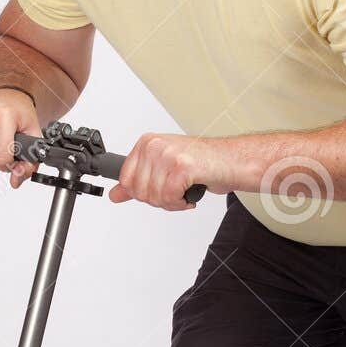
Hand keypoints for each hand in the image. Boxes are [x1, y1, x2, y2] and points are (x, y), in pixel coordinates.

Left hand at [108, 133, 230, 208]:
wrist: (230, 161)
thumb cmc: (200, 163)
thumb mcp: (162, 169)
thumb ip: (137, 181)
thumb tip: (115, 195)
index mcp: (147, 143)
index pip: (126, 179)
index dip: (143, 193)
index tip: (159, 190)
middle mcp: (155, 145)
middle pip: (139, 191)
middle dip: (158, 200)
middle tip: (175, 192)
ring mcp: (168, 154)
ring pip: (154, 196)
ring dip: (172, 202)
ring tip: (184, 191)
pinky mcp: (182, 166)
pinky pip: (169, 197)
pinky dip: (180, 202)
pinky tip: (190, 193)